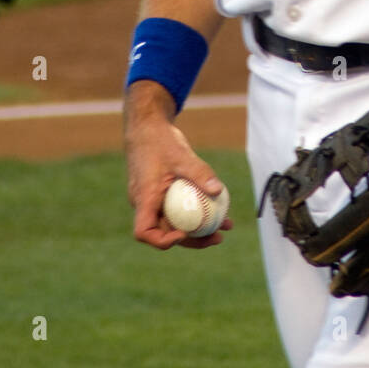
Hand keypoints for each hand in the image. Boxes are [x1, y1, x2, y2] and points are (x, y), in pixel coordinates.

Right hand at [125, 107, 232, 251]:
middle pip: (164, 232)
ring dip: (197, 227)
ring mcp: (152, 200)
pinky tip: (218, 208)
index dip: (163, 240)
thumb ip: (198, 173)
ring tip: (225, 226)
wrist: (147, 127)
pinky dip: (195, 211)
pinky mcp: (161, 194)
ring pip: (174, 221)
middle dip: (192, 240)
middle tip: (218, 238)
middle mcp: (145, 203)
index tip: (185, 234)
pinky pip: (178, 209)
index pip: (143, 231)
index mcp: (143, 198)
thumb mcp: (181, 155)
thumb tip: (218, 190)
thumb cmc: (159, 140)